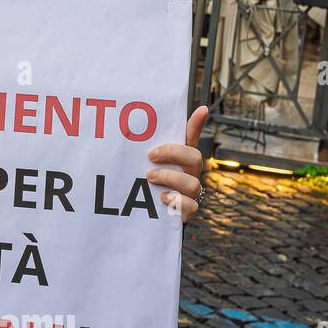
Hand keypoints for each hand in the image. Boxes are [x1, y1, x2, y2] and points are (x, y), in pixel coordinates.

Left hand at [146, 105, 208, 223]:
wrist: (141, 219)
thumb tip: (127, 131)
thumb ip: (140, 149)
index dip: (198, 124)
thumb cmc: (143, 186)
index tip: (200, 109)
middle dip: (173, 154)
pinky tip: (162, 198)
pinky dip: (177, 201)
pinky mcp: (185, 212)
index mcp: (179, 161)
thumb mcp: (139, 165)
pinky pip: (191, 206)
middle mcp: (188, 175)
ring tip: (149, 177)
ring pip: (193, 183)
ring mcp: (189, 193)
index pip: (191, 139)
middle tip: (150, 156)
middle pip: (195, 158)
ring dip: (170, 178)